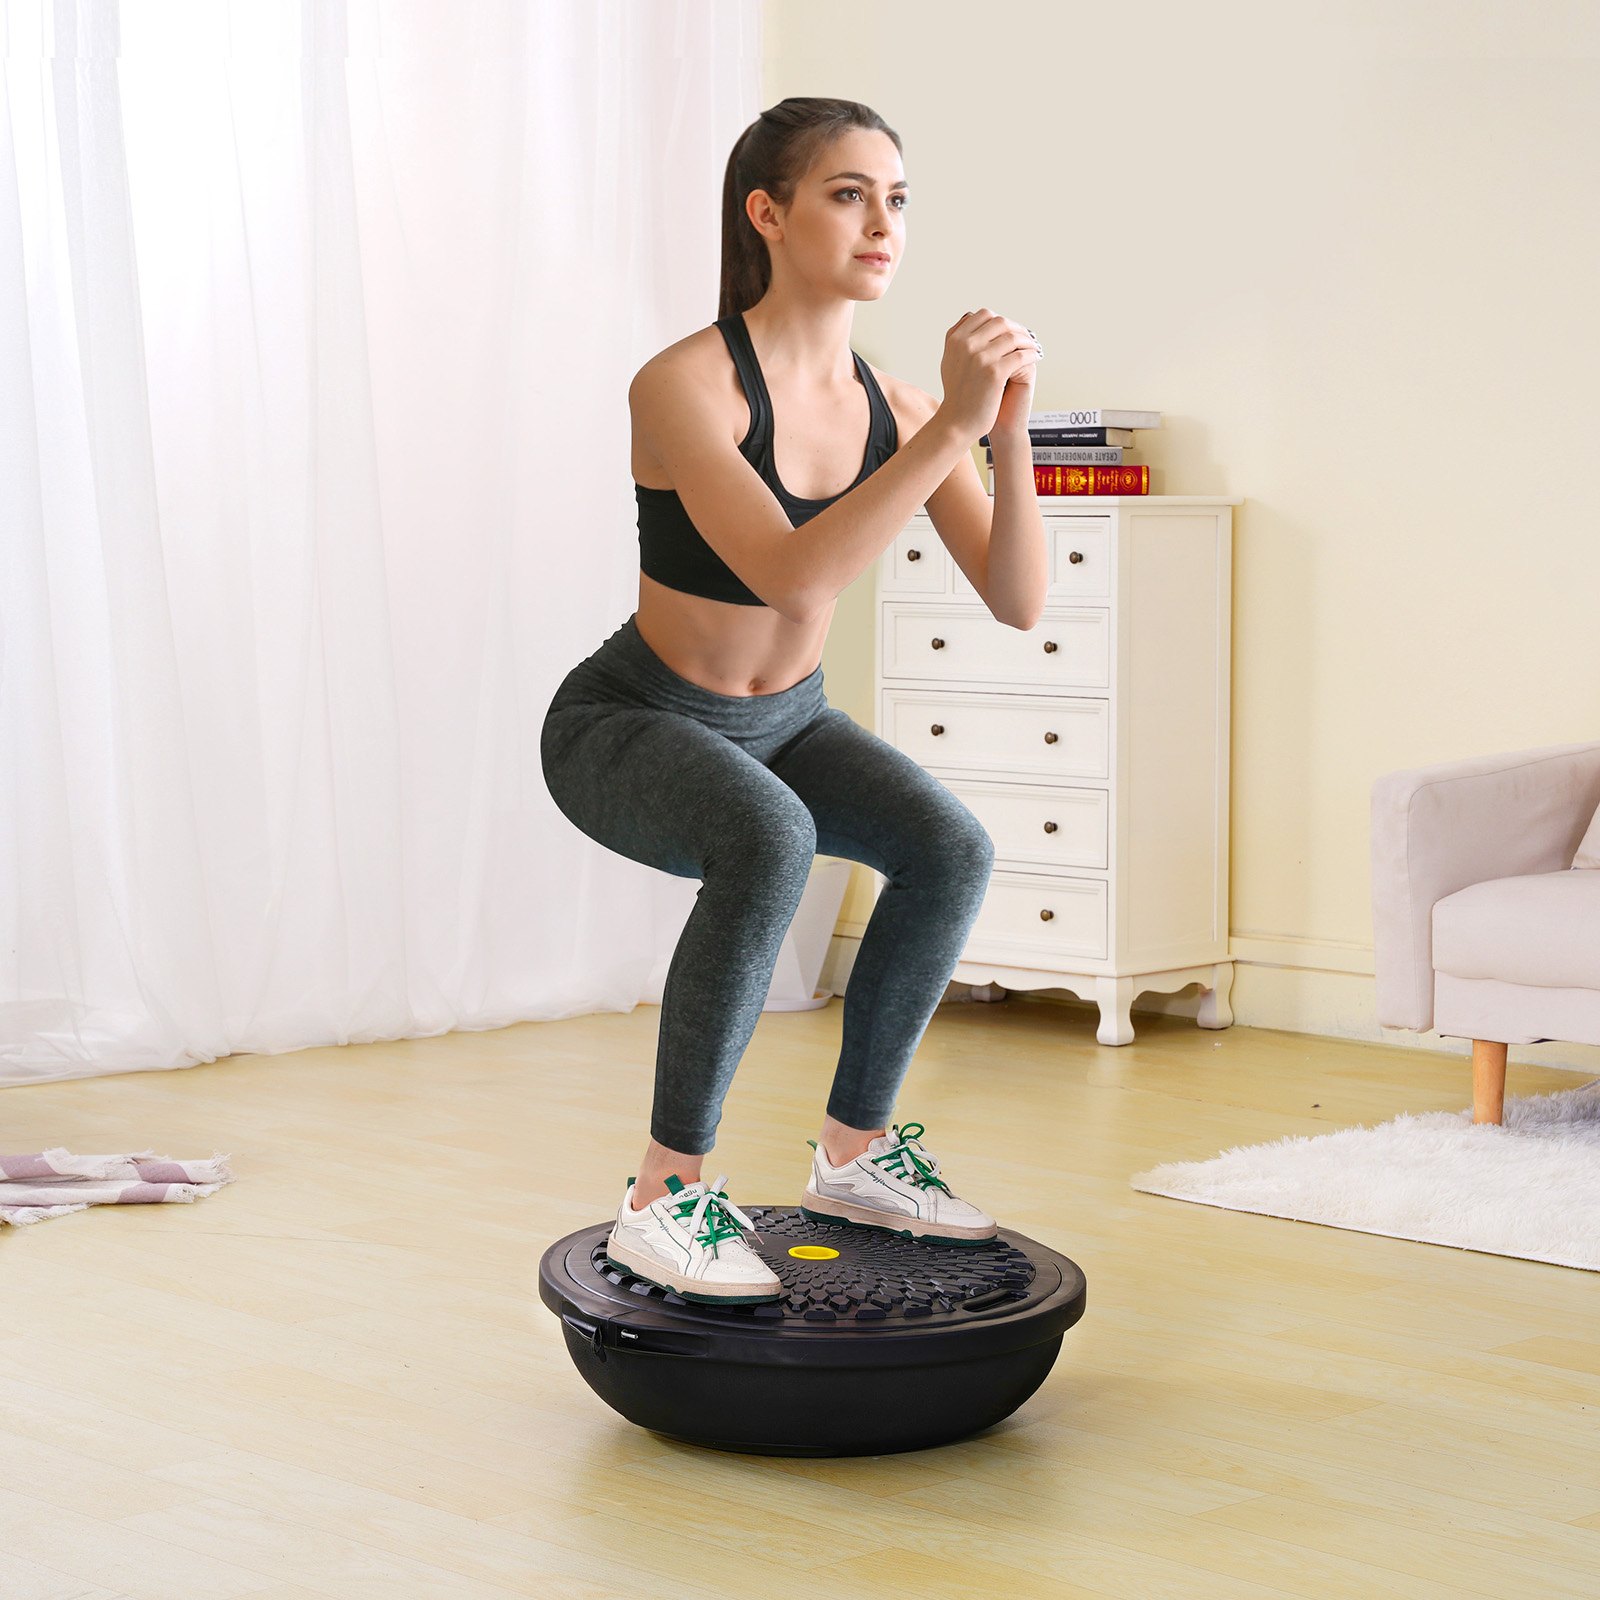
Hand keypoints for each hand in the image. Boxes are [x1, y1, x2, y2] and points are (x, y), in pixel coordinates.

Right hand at [933, 308, 1040, 442]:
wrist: (958, 421)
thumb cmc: (958, 393)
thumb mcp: (951, 359)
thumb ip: (961, 338)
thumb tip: (972, 315)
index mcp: (955, 339)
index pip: (984, 315)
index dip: (1001, 320)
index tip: (1011, 329)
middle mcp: (965, 344)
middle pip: (1000, 322)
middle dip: (1017, 328)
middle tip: (1027, 337)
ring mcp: (980, 357)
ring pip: (1013, 337)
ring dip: (1028, 340)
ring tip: (1034, 347)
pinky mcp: (994, 373)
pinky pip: (1020, 355)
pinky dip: (1032, 354)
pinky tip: (1036, 358)